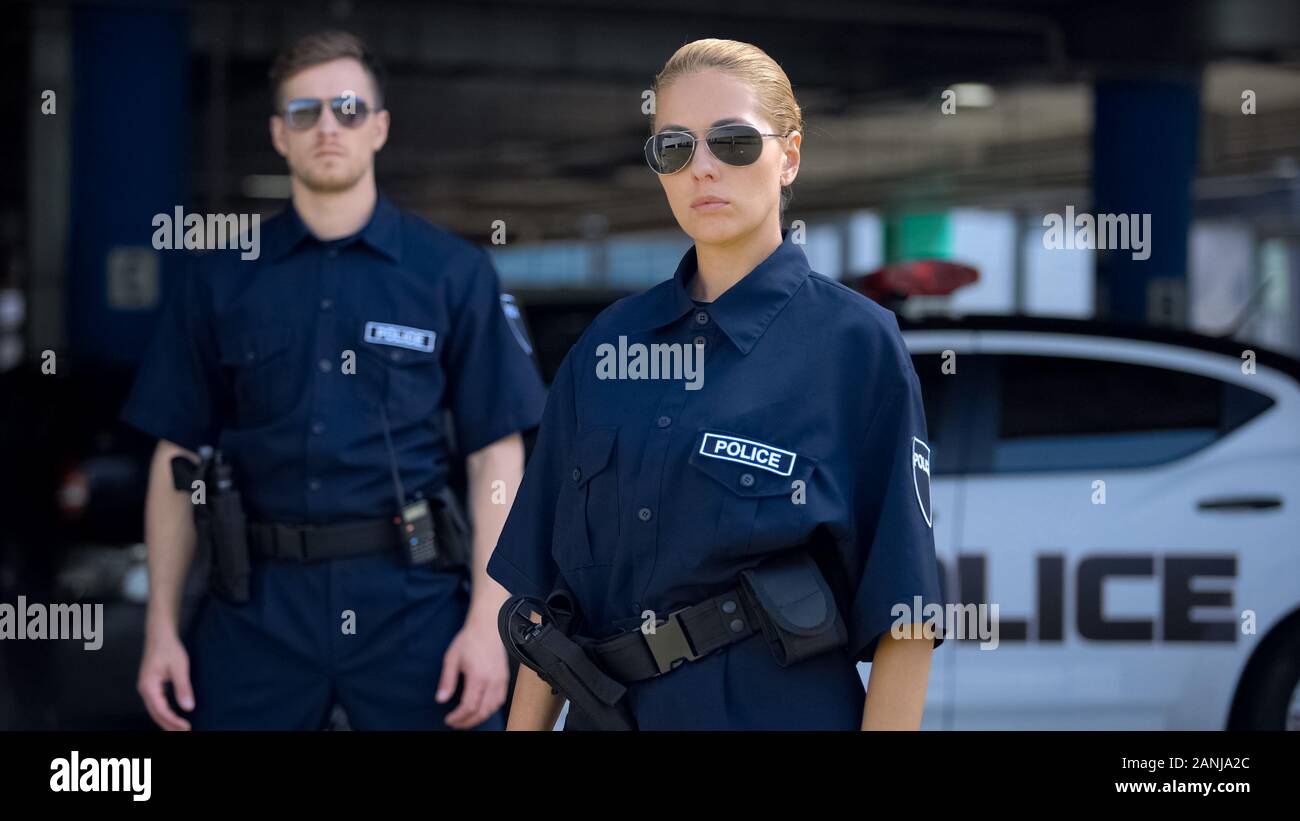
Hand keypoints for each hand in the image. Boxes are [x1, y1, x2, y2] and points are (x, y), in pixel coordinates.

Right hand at [137, 626, 194, 730]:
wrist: (160, 636)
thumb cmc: (169, 649)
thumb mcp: (180, 667)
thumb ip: (183, 688)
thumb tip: (188, 707)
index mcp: (149, 686)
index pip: (161, 710)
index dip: (173, 721)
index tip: (186, 727)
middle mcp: (144, 689)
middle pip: (155, 714)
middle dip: (169, 725)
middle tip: (184, 732)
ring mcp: (146, 688)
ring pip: (155, 710)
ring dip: (166, 721)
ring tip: (180, 729)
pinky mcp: (150, 686)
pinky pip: (156, 704)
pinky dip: (164, 713)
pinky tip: (173, 718)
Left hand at [437, 609, 508, 728]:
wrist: (488, 627)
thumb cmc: (470, 639)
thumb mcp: (452, 658)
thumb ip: (447, 681)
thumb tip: (441, 698)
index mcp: (478, 676)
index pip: (469, 706)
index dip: (458, 717)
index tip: (449, 719)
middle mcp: (492, 680)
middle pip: (482, 711)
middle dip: (467, 722)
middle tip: (456, 723)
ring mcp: (500, 680)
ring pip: (492, 708)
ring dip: (479, 717)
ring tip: (467, 719)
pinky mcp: (504, 678)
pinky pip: (500, 700)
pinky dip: (490, 709)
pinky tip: (481, 709)